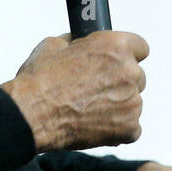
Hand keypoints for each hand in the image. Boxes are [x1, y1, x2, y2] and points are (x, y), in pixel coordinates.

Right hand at [1, 31, 148, 151]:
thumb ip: (78, 42)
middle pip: (137, 76)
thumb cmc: (40, 80)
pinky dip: (117, 128)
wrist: (31, 114)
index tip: (118, 62)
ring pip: (132, 101)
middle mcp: (130, 72)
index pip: (140, 47)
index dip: (127, 55)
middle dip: (120, 82)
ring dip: (118, 105)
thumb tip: (80, 43)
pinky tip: (95, 125)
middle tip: (96, 89)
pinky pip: (131, 127)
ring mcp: (132, 102)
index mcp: (116, 46)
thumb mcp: (55, 44)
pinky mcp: (129, 128)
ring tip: (89, 109)